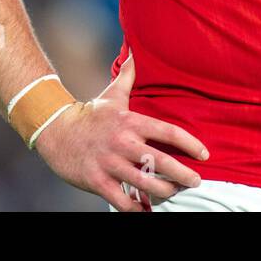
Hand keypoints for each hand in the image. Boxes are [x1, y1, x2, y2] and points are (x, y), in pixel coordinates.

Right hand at [33, 53, 209, 211]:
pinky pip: (121, 200)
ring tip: (174, 194)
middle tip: (196, 181)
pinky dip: (136, 209)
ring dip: (163, 192)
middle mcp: (123, 143)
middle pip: (160, 161)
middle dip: (182, 174)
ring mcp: (110, 163)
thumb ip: (128, 74)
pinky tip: (146, 211)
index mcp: (131, 122)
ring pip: (143, 183)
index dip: (190, 143)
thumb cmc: (90, 114)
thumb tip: (137, 50)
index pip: (168, 132)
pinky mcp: (97, 181)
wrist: (55, 130)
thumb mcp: (112, 93)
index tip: (205, 153)